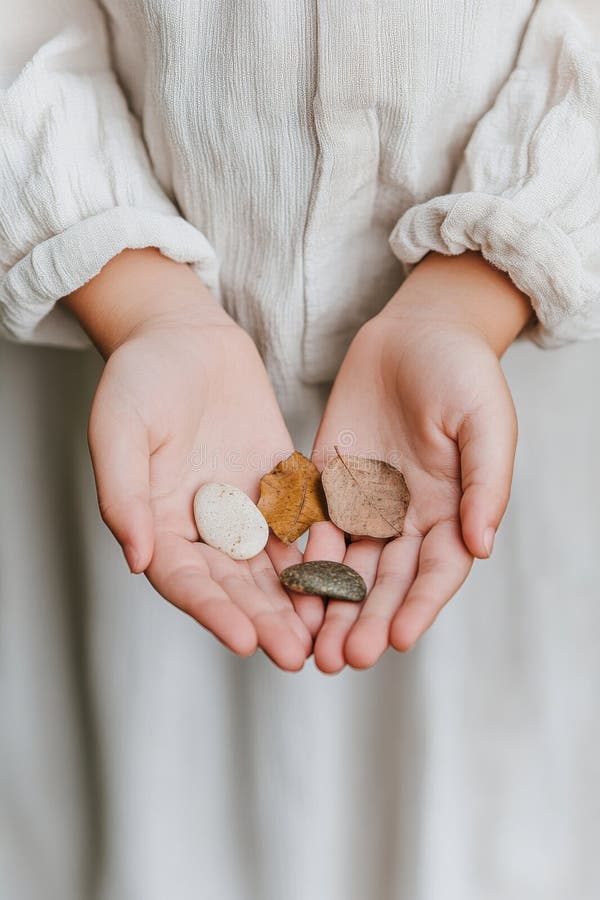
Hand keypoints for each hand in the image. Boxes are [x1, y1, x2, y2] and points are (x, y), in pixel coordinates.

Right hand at [65, 249, 317, 670]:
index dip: (212, 612)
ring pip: (274, 565)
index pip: (185, 581)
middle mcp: (202, 528)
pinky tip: (349, 577)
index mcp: (158, 524)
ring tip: (327, 633)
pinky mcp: (279, 485)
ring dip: (298, 600)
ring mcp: (244, 509)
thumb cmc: (139, 378)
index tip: (243, 640)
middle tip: (297, 655)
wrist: (184, 335)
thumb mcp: (118, 429)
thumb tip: (137, 559)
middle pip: (235, 585)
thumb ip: (124, 494)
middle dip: (265, 620)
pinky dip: (322, 552)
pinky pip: (302, 524)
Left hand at [307, 251, 533, 672]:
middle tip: (342, 658)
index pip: (437, 572)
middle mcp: (409, 518)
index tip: (397, 640)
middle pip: (387, 581)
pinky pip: (315, 527)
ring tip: (311, 646)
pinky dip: (302, 560)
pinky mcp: (330, 484)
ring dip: (330, 606)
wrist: (416, 332)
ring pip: (347, 566)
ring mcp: (367, 503)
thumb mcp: (486, 421)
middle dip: (366, 620)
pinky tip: (286, 590)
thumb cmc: (462, 373)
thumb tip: (482, 546)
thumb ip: (485, 483)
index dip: (420, 607)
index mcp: (454, 511)